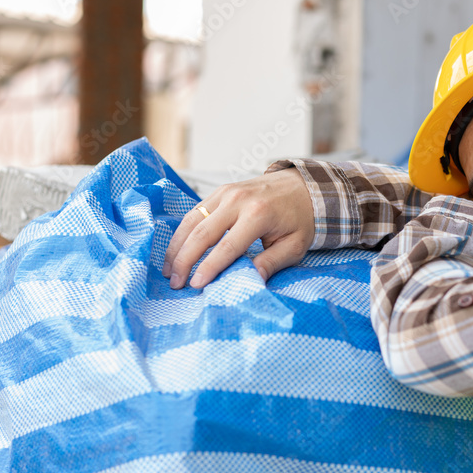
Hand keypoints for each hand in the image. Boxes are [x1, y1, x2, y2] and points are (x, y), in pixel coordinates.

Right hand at [162, 168, 314, 288]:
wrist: (303, 186)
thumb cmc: (300, 219)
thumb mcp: (294, 246)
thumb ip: (271, 263)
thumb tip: (250, 281)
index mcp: (258, 214)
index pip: (227, 246)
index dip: (209, 267)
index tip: (195, 285)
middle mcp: (237, 200)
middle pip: (201, 233)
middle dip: (184, 260)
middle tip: (175, 283)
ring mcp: (225, 192)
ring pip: (191, 221)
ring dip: (177, 247)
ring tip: (169, 270)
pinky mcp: (219, 191)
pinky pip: (194, 212)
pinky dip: (182, 233)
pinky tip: (176, 250)